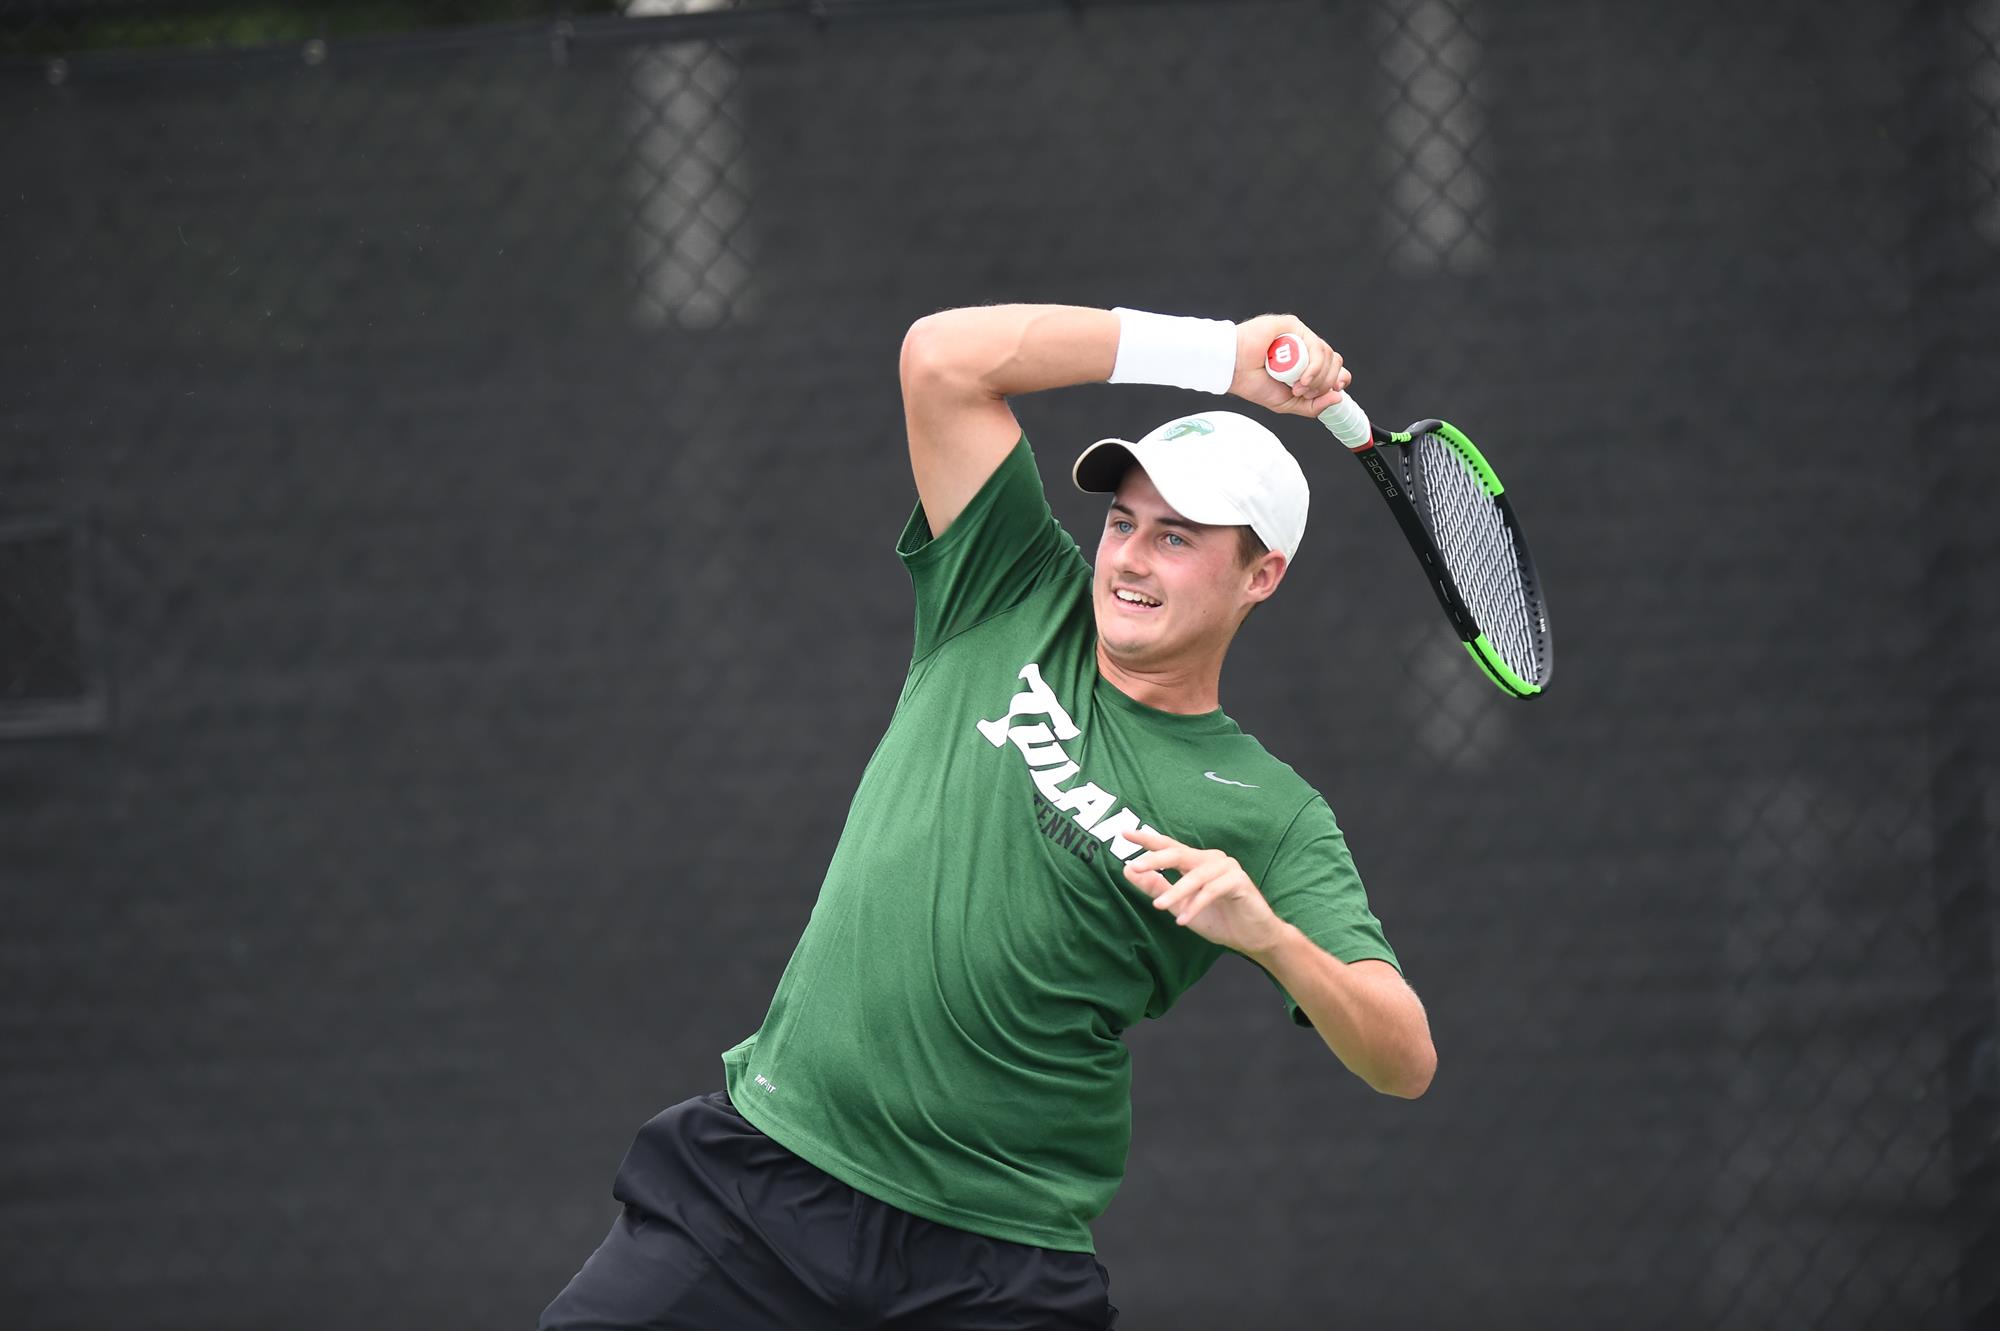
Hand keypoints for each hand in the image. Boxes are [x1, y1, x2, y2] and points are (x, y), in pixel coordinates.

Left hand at [1123, 827, 1288, 955]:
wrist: (1253, 938)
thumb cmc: (1219, 919)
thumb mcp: (1180, 905)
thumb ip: (1156, 887)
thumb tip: (1127, 870)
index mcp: (1196, 861)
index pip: (1169, 847)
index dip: (1147, 839)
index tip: (1125, 833)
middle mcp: (1211, 859)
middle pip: (1178, 853)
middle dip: (1154, 860)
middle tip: (1134, 867)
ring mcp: (1227, 868)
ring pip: (1194, 876)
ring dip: (1176, 893)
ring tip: (1159, 907)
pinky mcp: (1239, 881)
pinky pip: (1212, 890)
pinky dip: (1196, 905)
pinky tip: (1184, 920)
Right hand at [1228, 314, 1351, 418]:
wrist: (1233, 370)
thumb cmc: (1254, 383)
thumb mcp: (1287, 404)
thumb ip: (1312, 406)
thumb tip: (1338, 398)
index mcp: (1304, 363)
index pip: (1334, 367)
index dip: (1340, 378)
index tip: (1337, 390)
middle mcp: (1305, 348)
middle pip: (1335, 361)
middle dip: (1325, 383)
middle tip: (1304, 393)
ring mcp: (1300, 335)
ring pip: (1328, 354)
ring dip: (1318, 377)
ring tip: (1298, 387)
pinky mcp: (1293, 326)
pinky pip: (1315, 345)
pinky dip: (1314, 366)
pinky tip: (1302, 378)